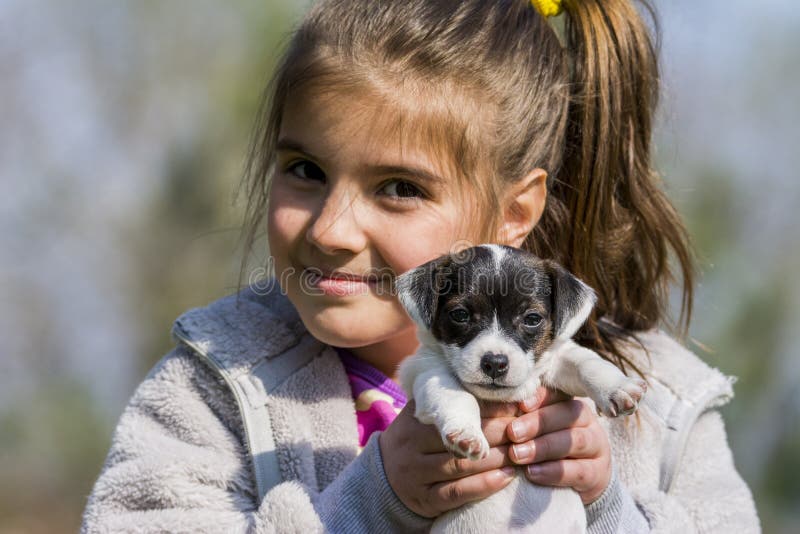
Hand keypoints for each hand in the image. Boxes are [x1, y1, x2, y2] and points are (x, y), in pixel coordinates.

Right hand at [379, 399, 520, 517]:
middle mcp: (411, 443)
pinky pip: (457, 492)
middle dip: (497, 434)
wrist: (383, 476)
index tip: (514, 408)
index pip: (455, 408)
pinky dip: (484, 485)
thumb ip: (451, 401)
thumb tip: (498, 390)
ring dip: (496, 459)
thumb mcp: (424, 416)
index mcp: (415, 417)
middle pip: (460, 436)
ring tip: (519, 453)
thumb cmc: (416, 440)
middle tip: (523, 431)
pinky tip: (506, 477)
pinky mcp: (424, 499)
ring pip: (461, 465)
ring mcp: (415, 473)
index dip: (488, 409)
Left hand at [506, 386, 611, 504]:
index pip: (558, 394)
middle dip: (537, 423)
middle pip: (568, 414)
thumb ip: (521, 420)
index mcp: (570, 405)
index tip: (520, 405)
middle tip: (512, 432)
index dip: (540, 398)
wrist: (579, 484)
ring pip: (574, 441)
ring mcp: (597, 447)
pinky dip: (554, 472)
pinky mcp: (598, 475)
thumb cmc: (548, 450)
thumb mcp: (536, 432)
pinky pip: (579, 471)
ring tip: (517, 455)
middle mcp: (587, 422)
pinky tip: (532, 473)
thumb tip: (492, 410)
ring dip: (543, 447)